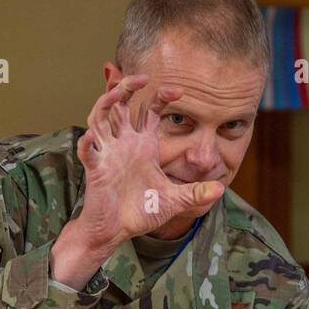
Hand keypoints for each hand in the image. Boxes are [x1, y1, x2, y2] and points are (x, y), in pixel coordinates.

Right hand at [69, 75, 225, 251]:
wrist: (119, 230)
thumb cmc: (142, 211)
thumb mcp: (175, 201)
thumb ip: (197, 193)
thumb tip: (221, 189)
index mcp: (143, 146)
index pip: (149, 111)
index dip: (161, 96)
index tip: (179, 91)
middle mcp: (124, 144)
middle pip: (119, 105)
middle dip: (126, 88)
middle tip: (142, 77)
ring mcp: (108, 155)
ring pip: (99, 120)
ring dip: (104, 105)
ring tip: (114, 94)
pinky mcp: (96, 171)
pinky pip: (88, 153)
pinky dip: (88, 144)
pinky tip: (92, 137)